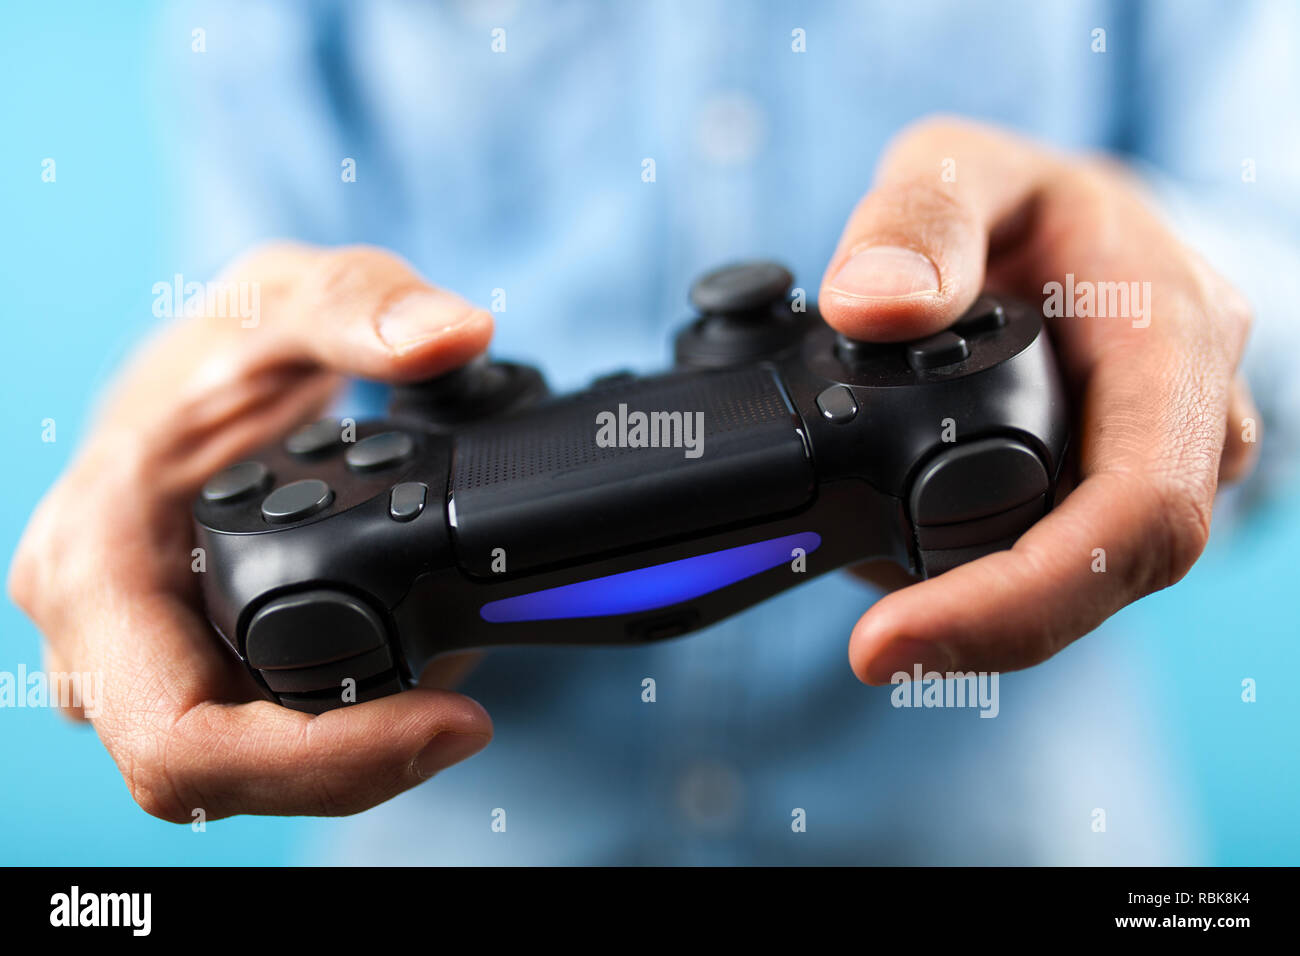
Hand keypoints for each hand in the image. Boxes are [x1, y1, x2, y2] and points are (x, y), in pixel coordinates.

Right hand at [9, 243, 495, 819]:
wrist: (200, 384)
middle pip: (217, 778)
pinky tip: (413, 693)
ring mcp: (143, 668)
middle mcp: (102, 636)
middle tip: (462, 722)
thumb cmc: (223, 348)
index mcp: (96, 560)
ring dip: (354, 755)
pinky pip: (261, 744)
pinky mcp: (191, 678)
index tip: (447, 721)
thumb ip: (363, 307)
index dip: (315, 758)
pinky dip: (344, 736)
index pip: (179, 733)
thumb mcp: (286, 298)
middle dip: (348, 766)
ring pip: (245, 775)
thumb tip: (454, 336)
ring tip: (447, 685)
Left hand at [818, 116, 1258, 683]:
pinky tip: (898, 576)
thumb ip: (917, 220)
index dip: (1021, 596)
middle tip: (872, 649)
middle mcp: (1188, 420)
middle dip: (988, 627)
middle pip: (1113, 574)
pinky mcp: (1110, 497)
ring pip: (1084, 582)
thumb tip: (869, 305)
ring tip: (876, 600)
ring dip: (979, 612)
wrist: (1060, 229)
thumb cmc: (1018, 197)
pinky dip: (977, 586)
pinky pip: (1056, 563)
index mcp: (1171, 335)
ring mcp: (1158, 468)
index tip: (891, 636)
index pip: (1136, 509)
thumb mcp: (960, 167)